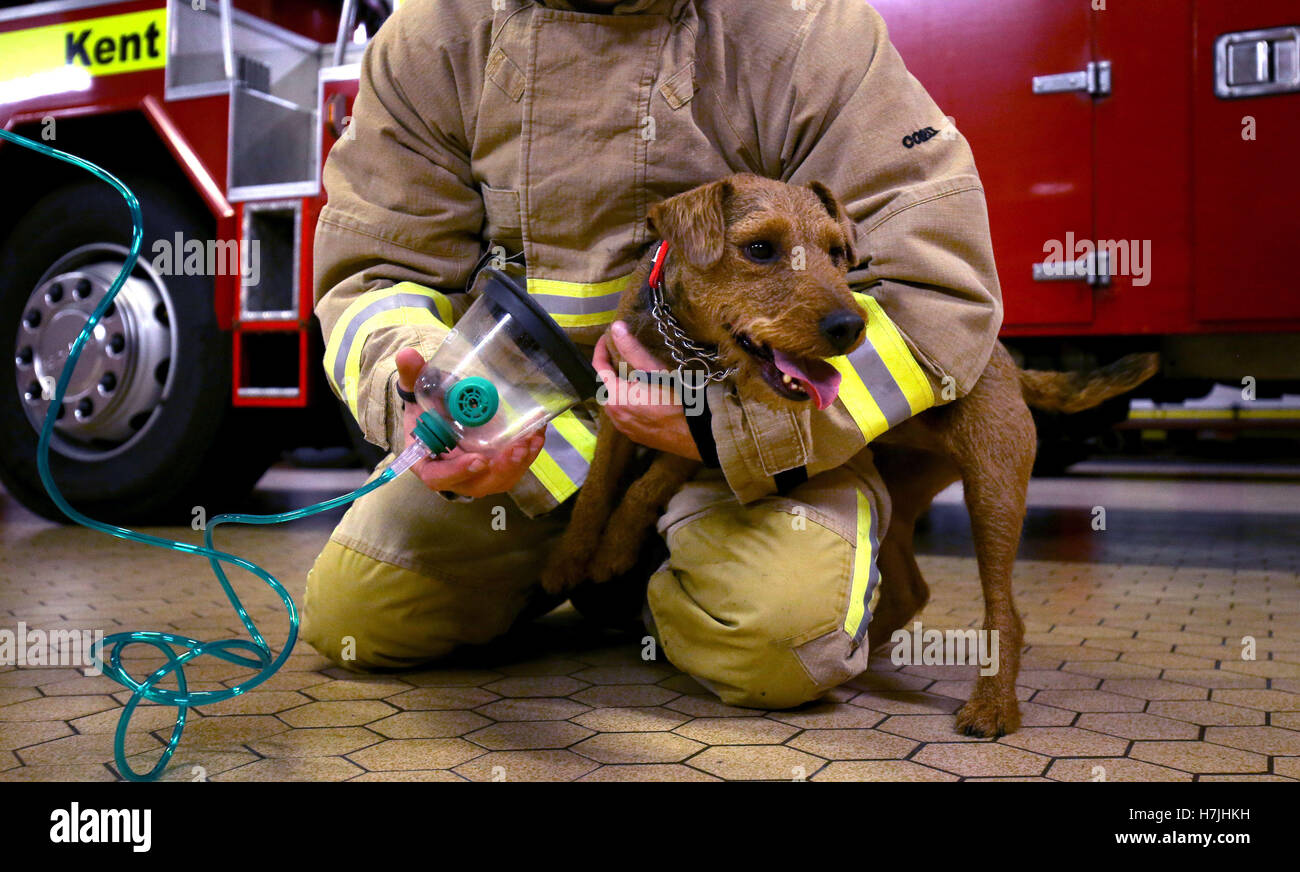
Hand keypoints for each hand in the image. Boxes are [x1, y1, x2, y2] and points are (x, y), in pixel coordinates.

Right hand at [395, 348, 545, 497]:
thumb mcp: (418, 392)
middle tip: (516, 449)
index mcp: (427, 462)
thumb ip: (413, 376)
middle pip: (477, 484)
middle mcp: (454, 474)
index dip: (458, 472)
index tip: (479, 459)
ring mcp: (477, 473)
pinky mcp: (496, 466)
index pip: (439, 477)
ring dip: (518, 463)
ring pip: (500, 479)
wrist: (440, 411)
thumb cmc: (427, 407)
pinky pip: (513, 467)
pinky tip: (538, 434)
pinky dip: (527, 453)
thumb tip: (407, 355)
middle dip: (500, 469)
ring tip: (531, 440)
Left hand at [595, 322, 701, 460]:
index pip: (598, 367)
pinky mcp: (634, 435)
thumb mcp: (655, 370)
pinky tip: (643, 397)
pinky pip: (624, 414)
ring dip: (620, 386)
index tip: (608, 336)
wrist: (695, 435)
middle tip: (623, 354)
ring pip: (614, 401)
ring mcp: (623, 427)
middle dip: (611, 368)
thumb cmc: (677, 401)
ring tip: (635, 375)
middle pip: (605, 385)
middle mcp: (613, 414)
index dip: (601, 349)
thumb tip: (616, 328)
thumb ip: (632, 349)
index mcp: (614, 396)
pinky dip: (628, 402)